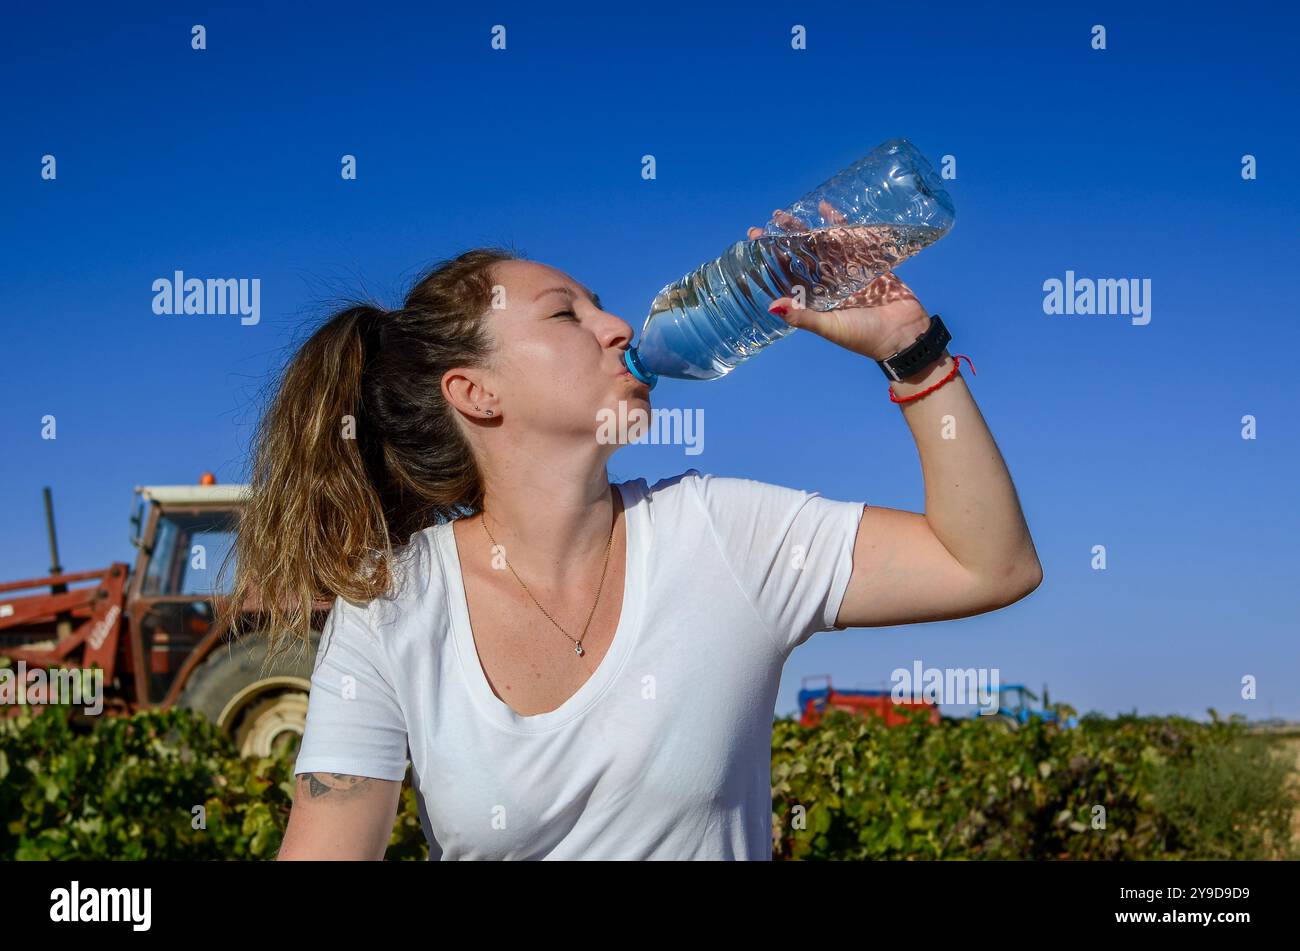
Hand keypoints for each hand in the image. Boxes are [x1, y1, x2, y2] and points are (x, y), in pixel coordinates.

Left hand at [747, 201, 930, 361]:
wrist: (906, 335)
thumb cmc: (865, 337)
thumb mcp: (831, 327)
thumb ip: (803, 316)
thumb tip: (770, 307)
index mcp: (815, 301)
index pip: (787, 276)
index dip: (771, 261)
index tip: (755, 245)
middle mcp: (827, 285)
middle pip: (801, 257)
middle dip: (785, 240)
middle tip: (769, 222)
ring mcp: (847, 272)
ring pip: (821, 246)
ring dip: (806, 229)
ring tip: (788, 214)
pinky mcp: (868, 262)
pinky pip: (850, 239)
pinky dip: (839, 224)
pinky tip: (826, 209)